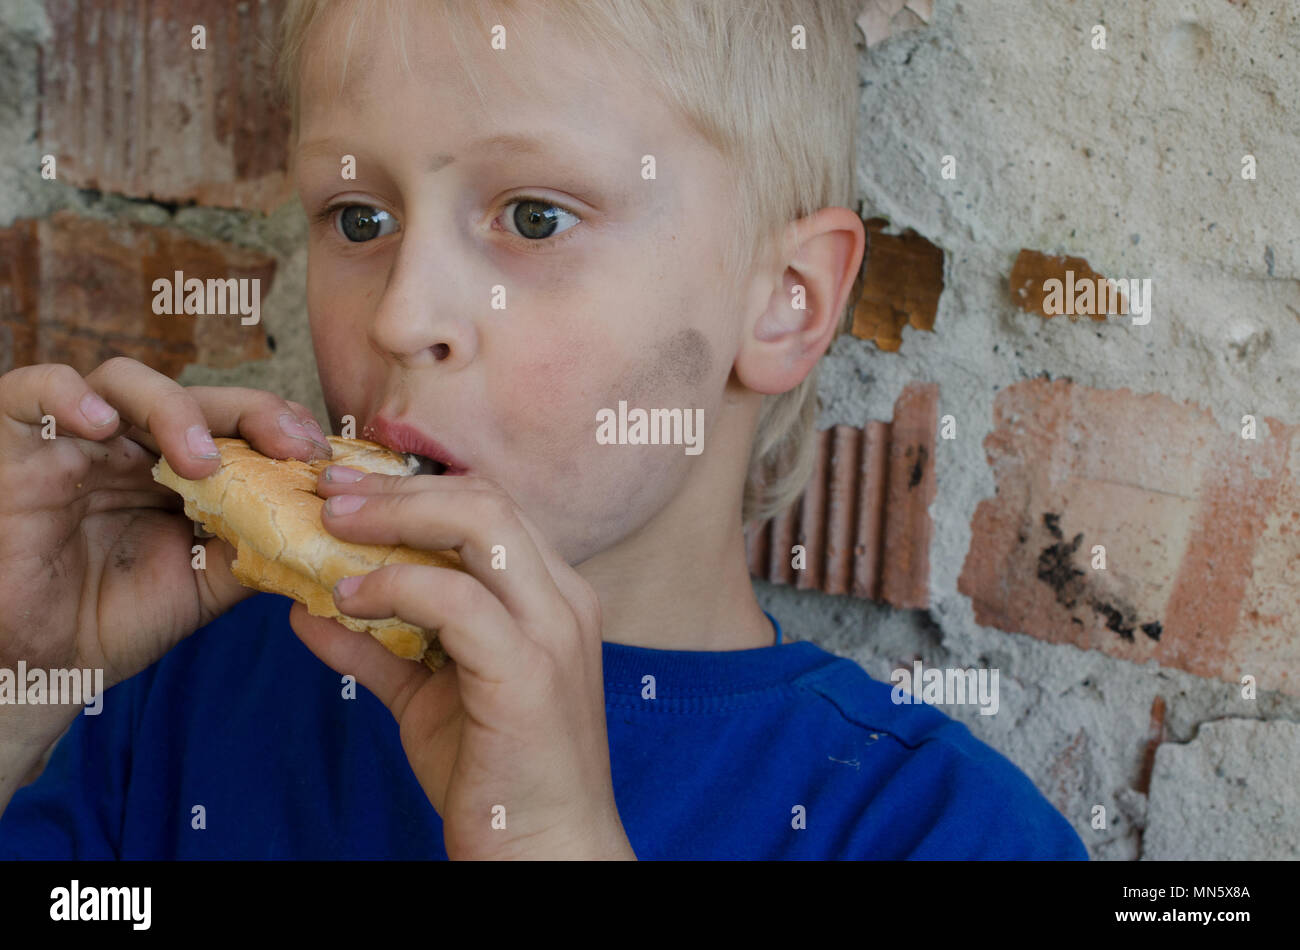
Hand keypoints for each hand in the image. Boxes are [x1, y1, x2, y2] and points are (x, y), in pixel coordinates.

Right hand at [0, 357, 332, 755]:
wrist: (37, 667)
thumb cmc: (115, 619)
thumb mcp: (204, 584)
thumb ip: (258, 549)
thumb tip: (326, 529)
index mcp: (180, 466)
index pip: (240, 422)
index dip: (283, 427)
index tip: (323, 459)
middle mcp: (132, 442)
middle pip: (199, 396)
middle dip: (256, 413)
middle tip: (293, 447)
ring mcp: (75, 438)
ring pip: (126, 381)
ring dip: (174, 409)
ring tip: (199, 460)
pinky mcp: (15, 440)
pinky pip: (34, 389)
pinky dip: (69, 396)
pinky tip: (101, 426)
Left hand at [289, 467, 634, 859]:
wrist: (542, 852)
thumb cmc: (496, 777)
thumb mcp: (428, 700)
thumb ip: (379, 648)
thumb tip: (311, 612)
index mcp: (550, 597)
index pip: (488, 507)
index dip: (415, 488)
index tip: (348, 490)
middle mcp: (562, 599)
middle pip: (485, 498)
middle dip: (397, 487)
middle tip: (328, 493)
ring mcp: (551, 630)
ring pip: (480, 523)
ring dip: (392, 516)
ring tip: (329, 526)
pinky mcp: (527, 669)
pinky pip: (455, 598)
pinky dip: (393, 586)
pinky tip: (348, 599)